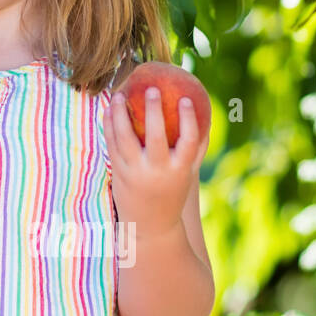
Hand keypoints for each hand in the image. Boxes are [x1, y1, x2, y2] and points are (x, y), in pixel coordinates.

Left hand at [103, 86, 208, 239]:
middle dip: (153, 111)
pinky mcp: (118, 172)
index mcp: (180, 170)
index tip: (185, 99)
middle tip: (152, 89)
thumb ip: (197, 148)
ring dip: (121, 114)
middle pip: (155, 136)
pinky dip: (109, 125)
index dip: (188, 119)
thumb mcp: (188, 173)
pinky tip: (109, 109)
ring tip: (121, 94)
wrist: (150, 226)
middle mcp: (158, 171)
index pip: (189, 142)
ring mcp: (135, 172)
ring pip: (125, 137)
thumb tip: (206, 116)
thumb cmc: (172, 192)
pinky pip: (111, 144)